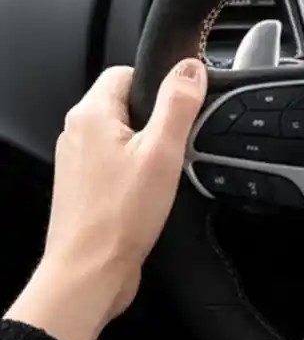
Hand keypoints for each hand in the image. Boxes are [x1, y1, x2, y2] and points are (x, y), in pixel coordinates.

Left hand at [5, 59, 206, 339]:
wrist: (90, 272)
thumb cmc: (119, 217)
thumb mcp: (163, 152)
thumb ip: (178, 104)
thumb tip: (190, 67)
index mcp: (91, 115)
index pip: (125, 72)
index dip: (159, 84)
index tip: (182, 106)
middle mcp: (77, 133)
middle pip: (126, 105)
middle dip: (158, 121)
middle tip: (176, 148)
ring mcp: (78, 161)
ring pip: (123, 135)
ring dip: (149, 149)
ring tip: (164, 175)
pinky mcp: (85, 186)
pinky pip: (116, 163)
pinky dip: (137, 172)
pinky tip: (151, 194)